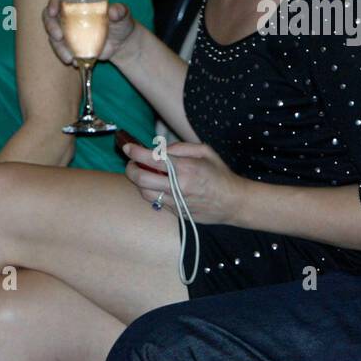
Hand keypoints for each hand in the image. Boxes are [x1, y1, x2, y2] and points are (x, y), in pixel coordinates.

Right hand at [44, 0, 138, 66]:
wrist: (122, 43)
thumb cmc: (122, 23)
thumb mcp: (123, 15)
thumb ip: (120, 11)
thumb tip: (113, 11)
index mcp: (80, 1)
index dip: (53, 2)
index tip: (53, 12)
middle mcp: (70, 14)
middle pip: (50, 16)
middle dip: (51, 27)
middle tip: (59, 37)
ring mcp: (68, 30)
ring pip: (54, 36)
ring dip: (58, 47)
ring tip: (69, 58)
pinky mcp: (70, 44)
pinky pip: (61, 48)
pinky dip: (65, 55)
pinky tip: (75, 62)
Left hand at [123, 140, 244, 223]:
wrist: (233, 202)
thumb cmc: (220, 174)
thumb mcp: (206, 151)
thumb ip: (181, 147)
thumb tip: (162, 149)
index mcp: (186, 168)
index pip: (152, 159)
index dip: (135, 152)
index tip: (127, 147)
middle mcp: (178, 186)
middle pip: (142, 179)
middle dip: (131, 169)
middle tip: (132, 163)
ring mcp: (177, 202)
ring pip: (146, 194)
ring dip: (139, 183)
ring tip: (144, 174)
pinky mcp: (177, 213)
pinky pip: (157, 202)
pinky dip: (153, 192)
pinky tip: (158, 186)